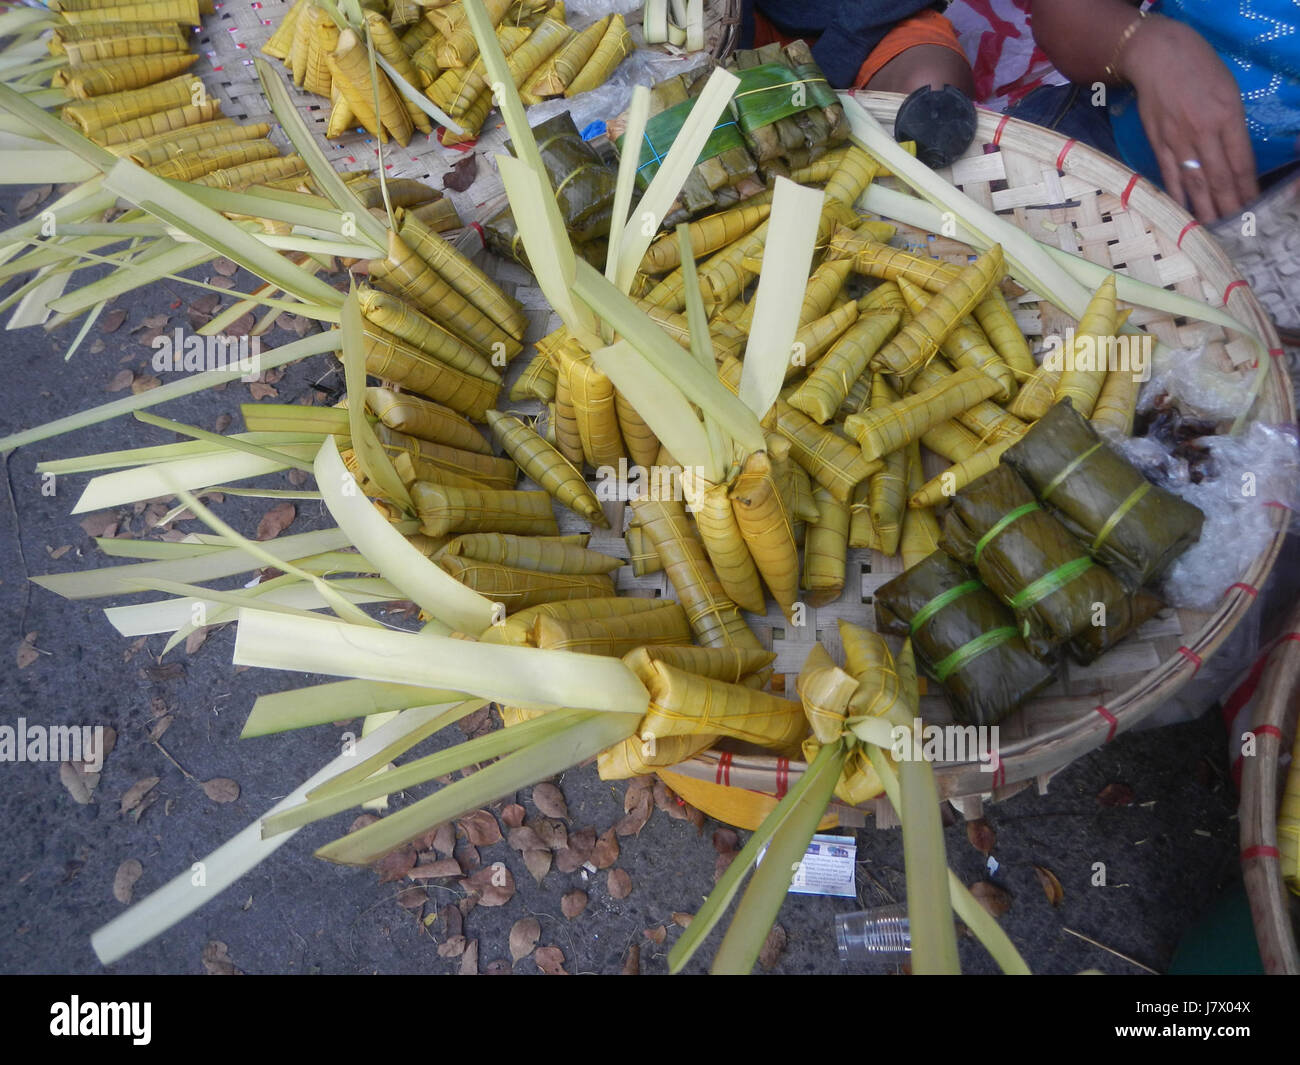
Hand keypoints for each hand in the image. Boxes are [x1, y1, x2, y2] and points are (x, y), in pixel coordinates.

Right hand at [1121, 16, 1258, 222]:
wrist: (1159, 57)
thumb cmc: (1199, 68)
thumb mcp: (1228, 91)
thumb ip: (1232, 124)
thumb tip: (1233, 157)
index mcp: (1227, 116)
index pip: (1241, 162)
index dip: (1247, 188)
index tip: (1253, 207)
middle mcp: (1204, 132)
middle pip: (1219, 177)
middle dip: (1229, 205)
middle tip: (1235, 228)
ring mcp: (1178, 140)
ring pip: (1194, 181)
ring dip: (1205, 207)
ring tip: (1212, 228)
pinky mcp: (1158, 142)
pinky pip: (1169, 174)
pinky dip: (1177, 195)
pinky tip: (1183, 211)